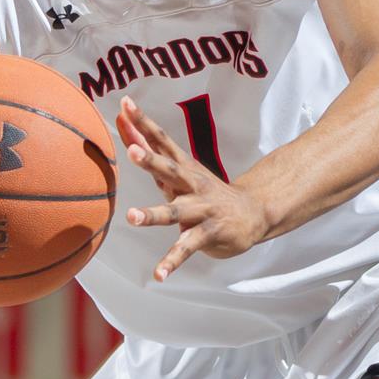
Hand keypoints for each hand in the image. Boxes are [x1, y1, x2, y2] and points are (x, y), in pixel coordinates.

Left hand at [117, 96, 270, 281]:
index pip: (161, 140)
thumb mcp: (179, 171)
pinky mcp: (209, 234)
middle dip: (150, 160)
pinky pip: (187, 249)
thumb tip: (124, 127)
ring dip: (153, 214)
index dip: (143, 122)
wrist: (253, 213)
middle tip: (132, 150)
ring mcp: (202, 209)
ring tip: (131, 217)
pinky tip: (159, 275)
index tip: (125, 104)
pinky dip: (172, 262)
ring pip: (176, 211)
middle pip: (169, 168)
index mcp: (183, 167)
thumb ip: (151, 152)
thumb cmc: (204, 191)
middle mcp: (192, 184)